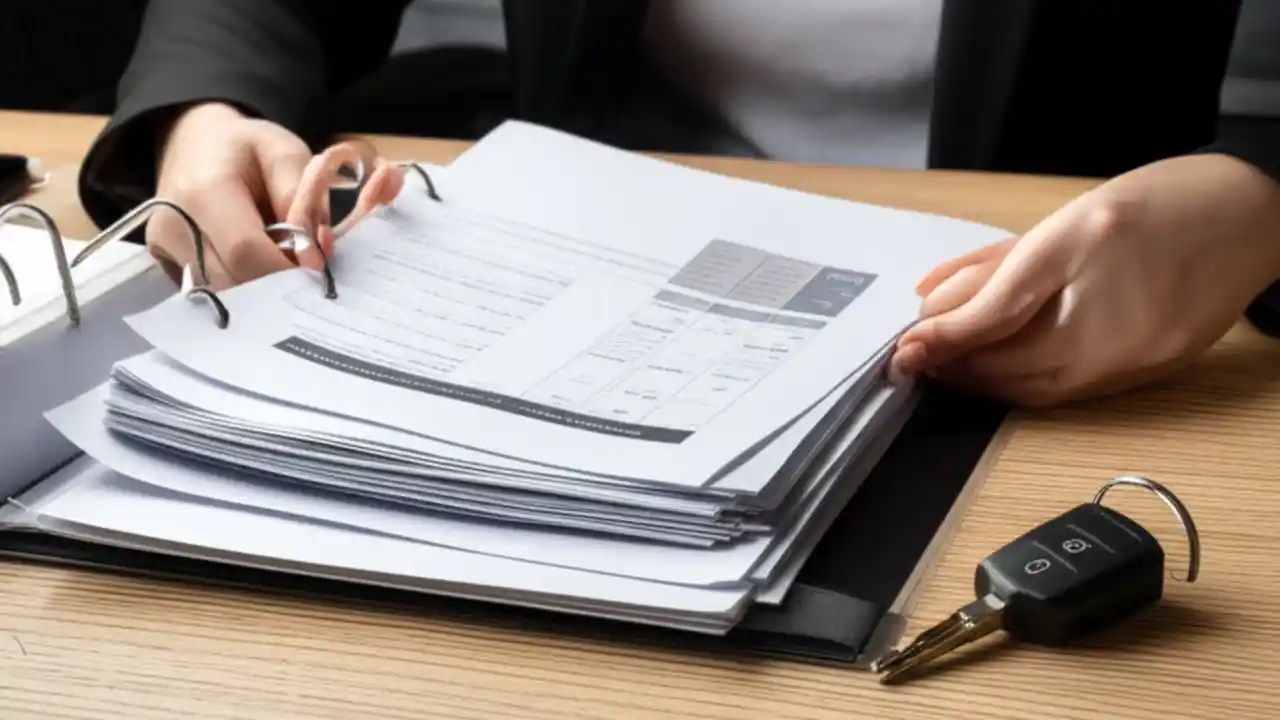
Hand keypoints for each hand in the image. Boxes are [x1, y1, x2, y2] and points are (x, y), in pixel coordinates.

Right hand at [148, 102, 402, 287]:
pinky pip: (211, 291)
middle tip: (301, 266)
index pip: (246, 252)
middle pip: (234, 282)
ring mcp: (163, 249)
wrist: (193, 144)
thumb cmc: (246, 148)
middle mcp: (173, 225)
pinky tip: (255, 265)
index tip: (316, 269)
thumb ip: (303, 200)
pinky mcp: (165, 265)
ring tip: (277, 260)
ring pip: (224, 293)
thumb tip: (314, 257)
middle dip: (277, 283)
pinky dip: (241, 287)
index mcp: (204, 190)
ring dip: (260, 287)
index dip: (287, 270)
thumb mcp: (285, 152)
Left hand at [890, 153, 1279, 405]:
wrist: (1255, 210)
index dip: (940, 341)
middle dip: (958, 368)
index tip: (901, 350)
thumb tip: (931, 303)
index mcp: (1087, 284)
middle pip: (1012, 372)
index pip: (993, 329)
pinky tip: (1006, 365)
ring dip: (988, 382)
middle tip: (918, 359)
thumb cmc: (1161, 201)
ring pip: (1039, 389)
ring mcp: (1136, 364)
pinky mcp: (1150, 373)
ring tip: (952, 364)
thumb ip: (995, 266)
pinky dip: (1030, 382)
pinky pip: (1073, 390)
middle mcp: (1114, 340)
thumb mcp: (1065, 223)